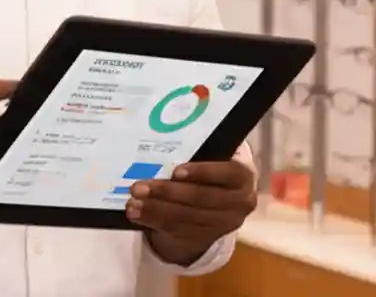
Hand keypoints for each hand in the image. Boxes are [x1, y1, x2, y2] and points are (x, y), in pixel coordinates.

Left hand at [126, 159, 257, 264]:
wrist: (216, 204)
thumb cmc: (207, 171)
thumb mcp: (210, 159)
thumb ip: (196, 153)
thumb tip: (158, 139)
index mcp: (242, 176)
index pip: (227, 173)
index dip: (202, 172)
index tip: (176, 171)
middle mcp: (240, 202)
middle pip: (201, 198)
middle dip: (167, 192)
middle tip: (139, 187)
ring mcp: (223, 223)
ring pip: (186, 216)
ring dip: (155, 209)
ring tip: (132, 202)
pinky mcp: (205, 237)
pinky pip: (177, 229)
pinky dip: (153, 220)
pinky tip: (135, 213)